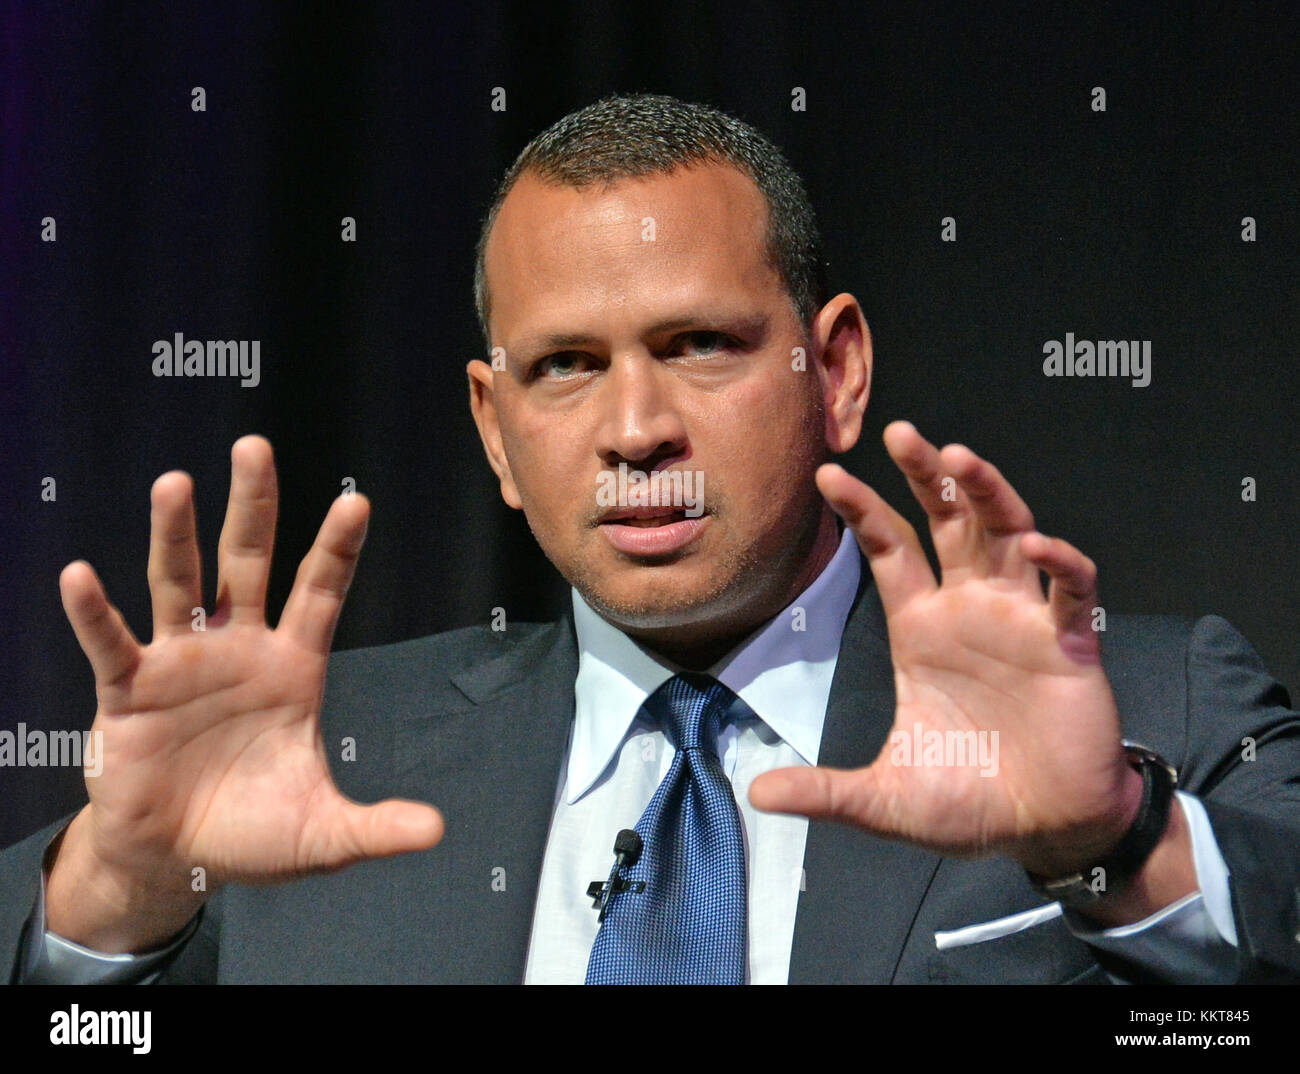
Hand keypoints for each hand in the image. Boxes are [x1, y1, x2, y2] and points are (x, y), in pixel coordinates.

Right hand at [46, 436, 442, 951]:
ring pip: (179, 584)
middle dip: (254, 506)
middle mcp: (239, 649)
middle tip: (256, 447)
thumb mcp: (325, 835)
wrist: (181, 860)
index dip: (337, 549)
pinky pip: (112, 643)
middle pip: (247, 562)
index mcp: (294, 667)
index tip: (357, 501)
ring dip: (175, 536)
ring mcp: (182, 664)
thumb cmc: (255, 833)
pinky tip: (80, 575)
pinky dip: (95, 612)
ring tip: (176, 483)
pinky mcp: (130, 691)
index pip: (320, 592)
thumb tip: (436, 832)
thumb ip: (376, 827)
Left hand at [750, 421, 1142, 876]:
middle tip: (902, 431)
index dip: (863, 511)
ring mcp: (1022, 621)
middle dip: (927, 476)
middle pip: (948, 521)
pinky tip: (1039, 546)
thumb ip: (826, 792)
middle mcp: (969, 610)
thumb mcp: (885, 798)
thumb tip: (757, 794)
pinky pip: (1071, 592)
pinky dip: (1060, 567)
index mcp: (921, 629)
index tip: (829, 475)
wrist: (1044, 829)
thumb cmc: (969, 801)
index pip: (889, 551)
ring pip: (1008, 534)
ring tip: (960, 458)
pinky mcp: (1071, 647)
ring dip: (989, 494)